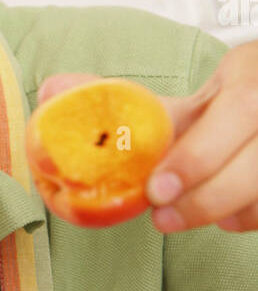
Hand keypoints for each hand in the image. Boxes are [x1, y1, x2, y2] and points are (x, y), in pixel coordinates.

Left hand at [37, 42, 257, 233]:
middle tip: (161, 218)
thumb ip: (116, 98)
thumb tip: (52, 89)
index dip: (199, 154)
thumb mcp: (171, 100)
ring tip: (177, 219)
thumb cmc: (210, 110)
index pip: (240, 107)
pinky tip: (221, 217)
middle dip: (208, 194)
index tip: (155, 189)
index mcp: (251, 71)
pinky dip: (248, 217)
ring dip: (226, 210)